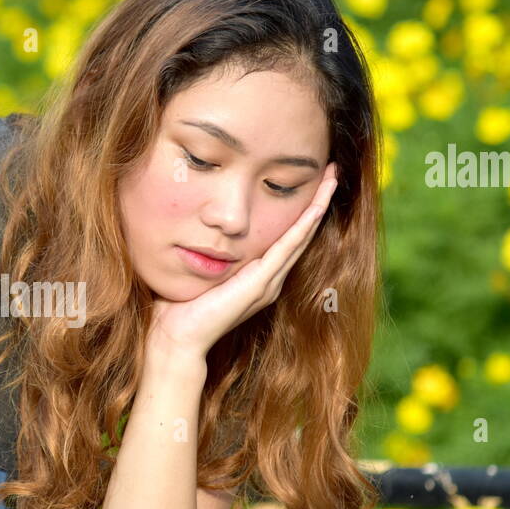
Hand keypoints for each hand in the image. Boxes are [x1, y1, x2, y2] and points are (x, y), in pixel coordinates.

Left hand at [148, 162, 337, 358]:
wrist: (178, 338)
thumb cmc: (180, 307)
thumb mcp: (201, 269)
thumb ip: (208, 251)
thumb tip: (198, 224)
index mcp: (258, 275)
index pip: (286, 236)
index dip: (300, 209)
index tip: (311, 180)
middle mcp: (270, 279)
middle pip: (301, 233)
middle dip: (317, 200)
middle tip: (332, 171)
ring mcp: (268, 282)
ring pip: (300, 237)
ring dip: (317, 206)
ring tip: (331, 179)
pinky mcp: (260, 284)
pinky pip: (287, 248)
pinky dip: (303, 226)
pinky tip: (315, 206)